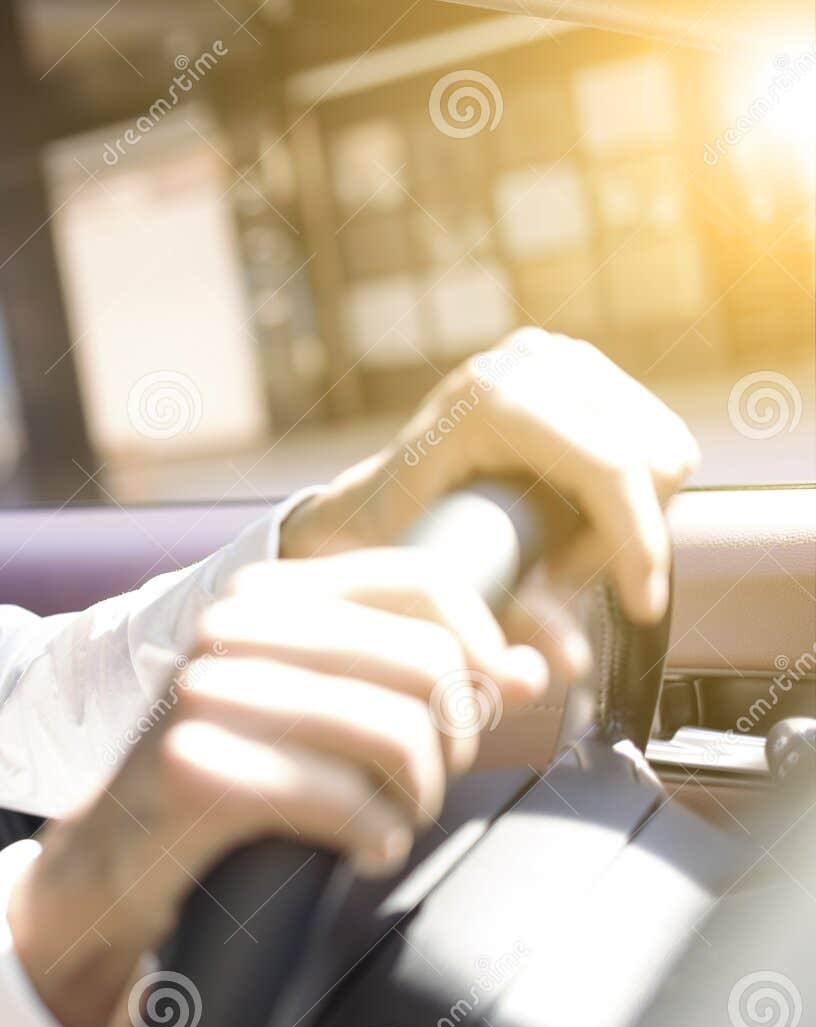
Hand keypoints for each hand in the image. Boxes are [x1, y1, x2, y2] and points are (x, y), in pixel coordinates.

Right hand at [8, 547, 546, 1026]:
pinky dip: (374, 838)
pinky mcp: (195, 768)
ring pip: (394, 733)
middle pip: (424, 664)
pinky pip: (341, 801)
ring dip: (416, 797)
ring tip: (394, 819)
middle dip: (452, 739)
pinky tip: (362, 849)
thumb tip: (531, 667)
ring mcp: (206, 694)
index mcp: (266, 594)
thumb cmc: (227, 776)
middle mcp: (231, 629)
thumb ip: (414, 677)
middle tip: (426, 782)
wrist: (114, 852)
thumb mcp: (317, 707)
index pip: (419, 582)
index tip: (480, 706)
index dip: (481, 647)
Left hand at [279, 328, 699, 671]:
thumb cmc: (390, 544)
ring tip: (562, 547)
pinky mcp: (582, 365)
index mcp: (493, 399)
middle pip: (652, 460)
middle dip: (624, 535)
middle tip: (566, 578)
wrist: (371, 500)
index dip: (637, 544)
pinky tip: (576, 514)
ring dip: (631, 514)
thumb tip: (572, 663)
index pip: (611, 468)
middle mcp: (533, 361)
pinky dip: (632, 490)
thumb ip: (508, 622)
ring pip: (664, 450)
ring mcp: (560, 354)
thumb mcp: (441, 582)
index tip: (639, 606)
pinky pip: (654, 438)